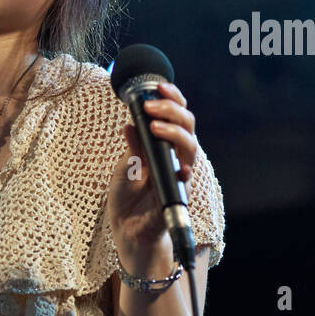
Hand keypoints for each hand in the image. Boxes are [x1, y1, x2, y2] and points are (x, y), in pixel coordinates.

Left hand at [106, 81, 197, 266]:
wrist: (127, 229)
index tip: (159, 86)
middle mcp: (176, 156)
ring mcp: (180, 174)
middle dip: (172, 110)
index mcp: (163, 145)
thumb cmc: (128, 196)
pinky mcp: (179, 194)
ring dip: (174, 132)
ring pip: (190, 146)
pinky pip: (185, 177)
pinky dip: (182, 168)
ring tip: (155, 124)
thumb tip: (130, 123)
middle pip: (188, 125)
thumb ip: (132, 147)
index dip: (172, 99)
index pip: (175, 116)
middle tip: (150, 105)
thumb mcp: (124, 166)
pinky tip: (177, 163)